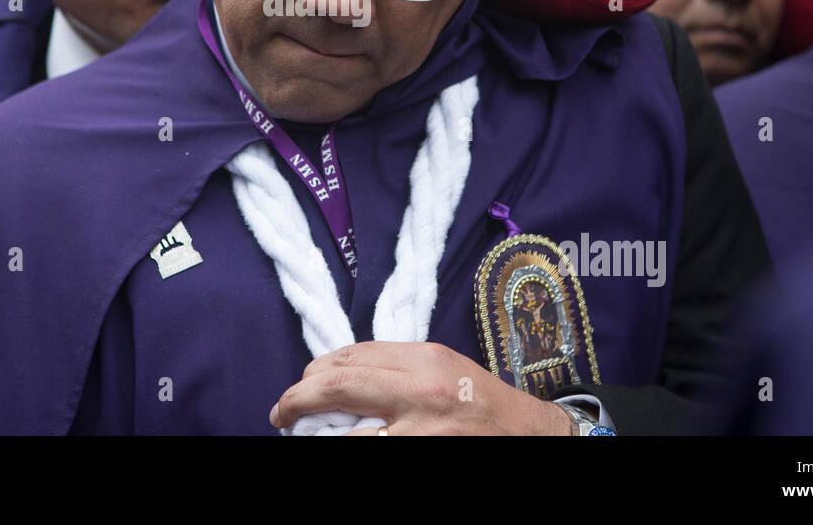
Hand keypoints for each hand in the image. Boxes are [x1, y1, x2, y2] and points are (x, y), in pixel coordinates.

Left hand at [268, 341, 573, 435]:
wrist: (531, 435)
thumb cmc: (483, 401)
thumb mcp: (442, 367)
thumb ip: (396, 367)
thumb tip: (340, 374)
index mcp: (424, 359)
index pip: (352, 357)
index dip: (316, 371)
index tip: (301, 382)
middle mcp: (421, 391)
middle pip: (338, 385)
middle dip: (298, 399)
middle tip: (281, 412)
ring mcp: (422, 432)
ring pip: (347, 436)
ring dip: (316, 436)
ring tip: (301, 436)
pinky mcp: (424, 456)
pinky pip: (370, 454)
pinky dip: (346, 450)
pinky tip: (335, 448)